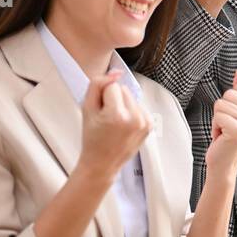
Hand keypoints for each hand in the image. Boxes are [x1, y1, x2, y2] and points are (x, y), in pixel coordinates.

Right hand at [73, 71, 151, 188]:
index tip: (99, 113)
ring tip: (115, 123)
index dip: (102, 97)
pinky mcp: (150, 125)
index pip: (112, 85)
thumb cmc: (92, 138)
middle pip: (124, 89)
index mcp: (118, 115)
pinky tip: (123, 126)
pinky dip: (131, 112)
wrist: (102, 164)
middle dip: (113, 99)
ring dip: (123, 105)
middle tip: (106, 118)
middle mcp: (135, 118)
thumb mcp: (86, 109)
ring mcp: (145, 122)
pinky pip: (139, 106)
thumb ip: (97, 85)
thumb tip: (116, 72)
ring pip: (132, 97)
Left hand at [204, 68, 236, 184]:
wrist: (225, 162)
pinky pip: (218, 115)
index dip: (231, 102)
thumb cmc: (229, 136)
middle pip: (230, 94)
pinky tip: (222, 137)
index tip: (235, 118)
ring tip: (225, 132)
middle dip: (223, 110)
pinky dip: (215, 126)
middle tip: (228, 126)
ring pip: (221, 104)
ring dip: (218, 119)